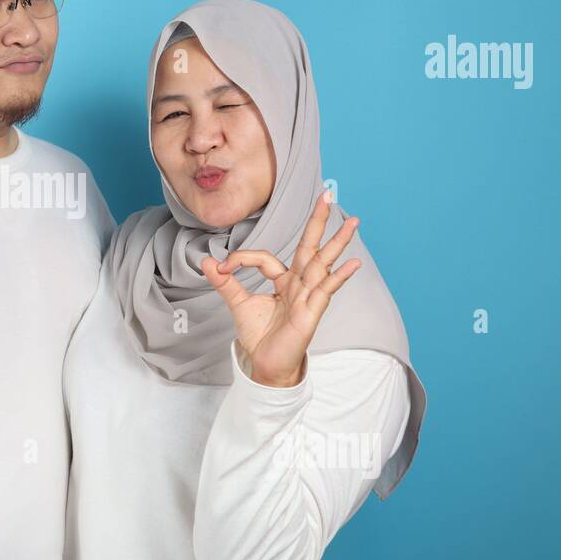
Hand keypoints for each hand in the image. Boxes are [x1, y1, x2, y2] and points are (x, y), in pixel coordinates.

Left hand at [199, 190, 361, 387]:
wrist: (265, 365)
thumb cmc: (259, 335)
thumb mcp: (238, 304)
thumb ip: (226, 282)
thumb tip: (206, 261)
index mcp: (282, 281)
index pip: (266, 258)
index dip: (242, 258)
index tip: (222, 267)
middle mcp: (298, 285)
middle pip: (309, 248)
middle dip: (317, 222)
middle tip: (327, 195)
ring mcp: (307, 297)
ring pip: (322, 264)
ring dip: (337, 242)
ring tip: (352, 222)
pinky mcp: (311, 313)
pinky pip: (325, 291)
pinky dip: (339, 277)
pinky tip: (353, 264)